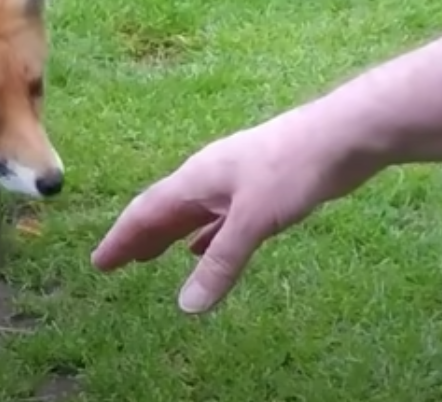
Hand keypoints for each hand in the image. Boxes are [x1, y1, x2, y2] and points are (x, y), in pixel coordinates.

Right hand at [90, 107, 381, 313]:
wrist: (342, 135)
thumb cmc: (292, 169)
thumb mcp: (253, 221)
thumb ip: (221, 262)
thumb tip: (187, 306)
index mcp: (196, 178)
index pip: (146, 211)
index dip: (121, 238)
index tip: (99, 263)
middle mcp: (208, 178)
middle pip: (164, 210)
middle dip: (139, 238)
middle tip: (116, 264)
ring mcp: (235, 181)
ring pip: (191, 214)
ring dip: (169, 237)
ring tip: (150, 258)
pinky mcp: (261, 189)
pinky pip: (219, 217)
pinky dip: (205, 235)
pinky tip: (203, 248)